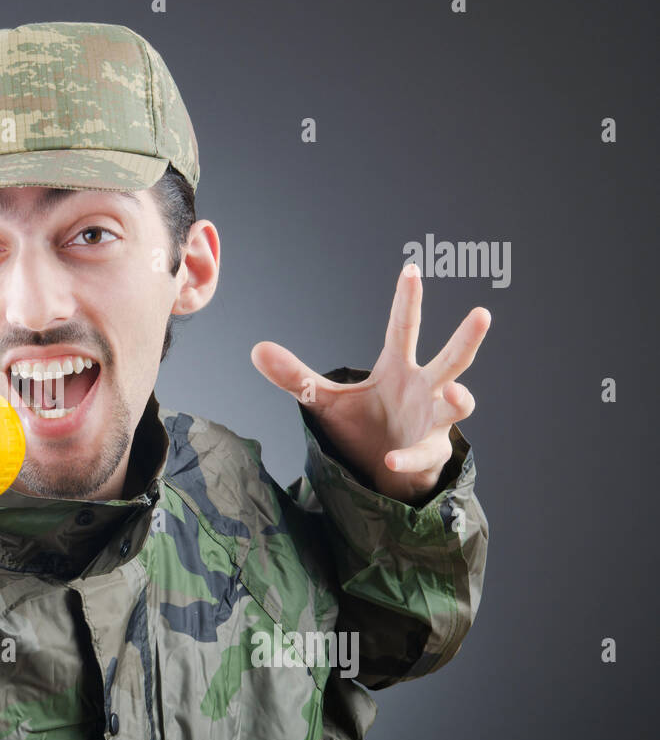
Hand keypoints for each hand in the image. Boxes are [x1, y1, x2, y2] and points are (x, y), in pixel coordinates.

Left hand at [250, 262, 490, 504]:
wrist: (379, 471)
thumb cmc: (362, 425)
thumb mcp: (324, 400)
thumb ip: (295, 376)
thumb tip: (256, 349)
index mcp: (397, 369)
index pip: (403, 328)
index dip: (406, 299)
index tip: (411, 268)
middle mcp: (423, 388)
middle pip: (451, 359)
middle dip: (467, 338)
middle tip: (483, 314)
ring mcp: (432, 420)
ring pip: (458, 405)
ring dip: (460, 400)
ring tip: (457, 394)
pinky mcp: (431, 452)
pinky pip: (424, 453)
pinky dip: (409, 457)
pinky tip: (390, 460)